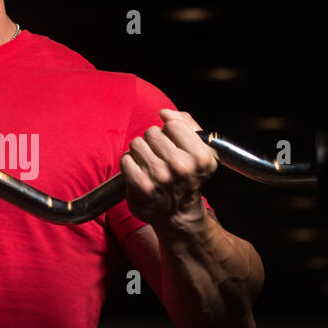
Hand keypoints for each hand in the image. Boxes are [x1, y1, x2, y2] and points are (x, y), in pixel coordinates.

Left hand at [120, 108, 217, 228]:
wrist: (178, 215)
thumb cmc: (188, 179)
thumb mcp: (201, 152)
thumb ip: (187, 124)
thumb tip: (164, 113)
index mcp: (199, 157)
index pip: (173, 125)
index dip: (170, 132)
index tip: (173, 145)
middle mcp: (181, 167)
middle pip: (152, 132)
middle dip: (153, 141)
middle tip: (160, 157)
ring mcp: (159, 178)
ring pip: (137, 143)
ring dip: (140, 151)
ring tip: (149, 164)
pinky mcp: (140, 187)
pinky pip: (126, 159)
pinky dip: (130, 164)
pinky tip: (140, 173)